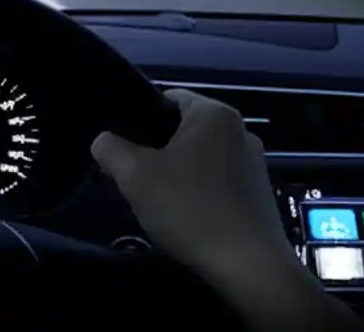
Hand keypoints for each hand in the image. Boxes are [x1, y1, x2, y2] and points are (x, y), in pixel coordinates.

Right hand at [91, 89, 362, 331]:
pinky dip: (198, 192)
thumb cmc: (189, 208)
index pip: (168, 98)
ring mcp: (254, 163)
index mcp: (214, 113)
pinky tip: (185, 216)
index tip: (121, 146)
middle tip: (132, 176)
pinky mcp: (260, 193)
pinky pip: (218, 181)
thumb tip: (103, 141)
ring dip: (177, 173)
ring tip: (157, 200)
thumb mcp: (134, 176)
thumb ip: (110, 149)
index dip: (138, 119)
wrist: (248, 264)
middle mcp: (240, 130)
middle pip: (183, 130)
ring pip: (200, 158)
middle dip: (156, 149)